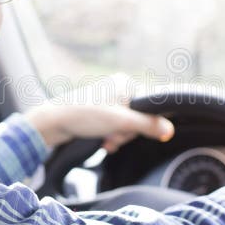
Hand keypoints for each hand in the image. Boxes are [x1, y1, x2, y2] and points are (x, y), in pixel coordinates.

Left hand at [24, 74, 173, 151]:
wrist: (54, 122)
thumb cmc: (85, 116)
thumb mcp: (121, 122)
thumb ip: (148, 125)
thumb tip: (170, 130)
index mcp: (126, 83)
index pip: (150, 107)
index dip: (143, 124)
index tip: (129, 130)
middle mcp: (118, 88)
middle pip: (138, 118)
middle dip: (126, 133)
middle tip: (112, 136)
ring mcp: (109, 100)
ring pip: (126, 125)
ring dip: (117, 137)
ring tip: (105, 140)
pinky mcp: (100, 111)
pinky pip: (115, 126)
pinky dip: (111, 136)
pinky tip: (102, 141)